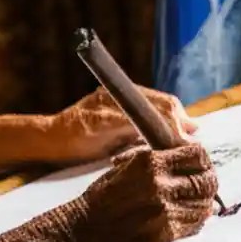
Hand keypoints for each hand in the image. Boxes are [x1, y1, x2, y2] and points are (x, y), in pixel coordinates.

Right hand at [48, 87, 198, 164]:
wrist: (47, 141)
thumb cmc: (81, 141)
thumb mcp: (117, 135)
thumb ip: (140, 133)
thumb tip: (172, 138)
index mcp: (122, 96)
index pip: (162, 101)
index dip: (181, 117)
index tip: (193, 133)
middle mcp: (116, 95)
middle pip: (161, 103)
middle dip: (180, 123)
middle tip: (191, 143)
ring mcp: (107, 105)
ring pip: (149, 111)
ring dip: (168, 129)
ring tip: (178, 147)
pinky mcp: (97, 120)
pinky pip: (129, 123)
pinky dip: (146, 133)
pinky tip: (155, 146)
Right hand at [72, 144, 217, 241]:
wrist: (84, 231)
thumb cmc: (102, 197)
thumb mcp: (126, 166)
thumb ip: (157, 160)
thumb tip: (187, 157)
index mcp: (151, 163)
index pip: (197, 154)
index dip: (203, 159)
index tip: (200, 163)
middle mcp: (162, 185)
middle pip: (207, 180)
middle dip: (208, 181)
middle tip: (204, 184)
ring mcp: (166, 212)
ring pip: (205, 205)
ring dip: (204, 202)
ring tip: (194, 202)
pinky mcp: (167, 234)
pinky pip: (195, 226)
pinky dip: (196, 221)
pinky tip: (186, 217)